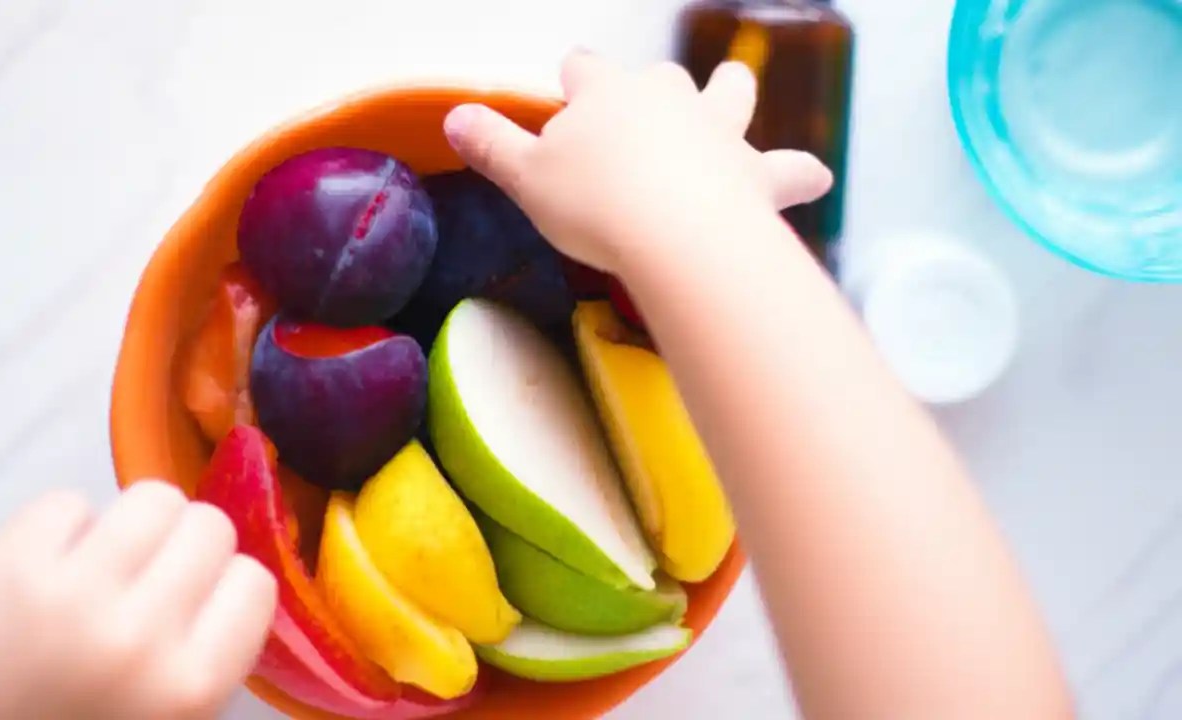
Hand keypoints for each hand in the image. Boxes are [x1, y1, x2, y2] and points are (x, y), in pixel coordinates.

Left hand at [0, 481, 276, 719]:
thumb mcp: (171, 716)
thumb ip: (205, 652)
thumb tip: (228, 570)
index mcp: (191, 685)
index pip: (253, 581)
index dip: (222, 586)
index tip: (196, 602)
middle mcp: (140, 634)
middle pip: (208, 526)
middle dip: (182, 548)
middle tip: (147, 580)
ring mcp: (72, 594)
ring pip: (152, 497)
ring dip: (133, 526)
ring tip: (102, 564)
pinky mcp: (6, 566)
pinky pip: (67, 501)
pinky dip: (60, 528)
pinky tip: (46, 569)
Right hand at [442, 50, 832, 274]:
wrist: (676, 235)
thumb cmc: (596, 205)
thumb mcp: (525, 179)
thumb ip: (491, 146)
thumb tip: (455, 117)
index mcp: (607, 95)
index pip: (585, 69)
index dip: (575, 79)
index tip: (569, 87)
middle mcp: (667, 100)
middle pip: (659, 76)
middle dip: (650, 86)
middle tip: (645, 102)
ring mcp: (717, 132)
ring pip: (730, 95)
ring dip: (731, 90)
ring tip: (734, 82)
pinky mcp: (756, 173)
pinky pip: (788, 167)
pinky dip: (801, 173)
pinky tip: (818, 177)